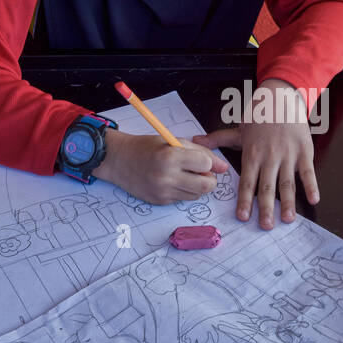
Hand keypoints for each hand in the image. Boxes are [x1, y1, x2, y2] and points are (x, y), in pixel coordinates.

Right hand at [92, 129, 227, 204]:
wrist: (119, 160)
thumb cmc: (147, 147)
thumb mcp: (173, 141)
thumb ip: (200, 152)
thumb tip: (223, 167)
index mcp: (170, 157)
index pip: (205, 164)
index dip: (208, 162)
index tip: (200, 160)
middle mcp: (167, 177)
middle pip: (206, 186)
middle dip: (210, 179)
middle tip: (202, 172)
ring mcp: (163, 192)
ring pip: (197, 195)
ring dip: (197, 186)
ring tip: (185, 175)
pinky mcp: (160, 201)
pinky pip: (183, 199)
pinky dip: (184, 191)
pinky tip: (173, 181)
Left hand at [193, 79, 319, 229]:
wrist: (282, 97)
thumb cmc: (259, 115)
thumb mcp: (238, 128)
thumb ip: (217, 139)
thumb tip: (194, 141)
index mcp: (252, 154)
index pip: (247, 182)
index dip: (245, 200)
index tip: (243, 217)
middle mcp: (270, 157)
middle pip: (267, 186)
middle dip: (266, 207)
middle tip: (266, 226)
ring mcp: (288, 155)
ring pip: (287, 182)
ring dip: (287, 202)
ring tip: (287, 219)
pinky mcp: (304, 151)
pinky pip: (308, 171)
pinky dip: (312, 186)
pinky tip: (314, 200)